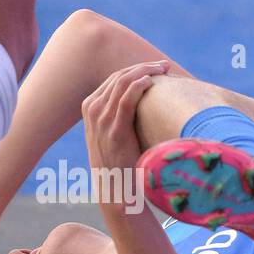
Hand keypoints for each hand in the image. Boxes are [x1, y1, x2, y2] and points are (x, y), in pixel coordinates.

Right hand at [82, 61, 166, 175]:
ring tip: (163, 69)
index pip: (114, 78)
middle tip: (163, 65)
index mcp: (90, 107)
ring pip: (123, 83)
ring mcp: (101, 120)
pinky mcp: (114, 130)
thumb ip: (118, 113)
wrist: (115, 188)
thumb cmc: (119, 160)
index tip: (155, 66)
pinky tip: (152, 81)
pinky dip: (139, 85)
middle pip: (119, 77)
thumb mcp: (112, 132)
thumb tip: (139, 98)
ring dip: (145, 71)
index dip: (136, 68)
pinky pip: (126, 99)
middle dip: (143, 66)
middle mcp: (93, 110)